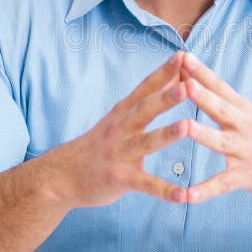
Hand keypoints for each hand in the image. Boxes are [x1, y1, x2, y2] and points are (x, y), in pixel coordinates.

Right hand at [50, 52, 191, 206]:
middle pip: (146, 109)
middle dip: (167, 97)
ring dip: (167, 134)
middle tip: (189, 85)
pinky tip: (183, 195)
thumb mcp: (119, 118)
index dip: (164, 71)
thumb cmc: (99, 143)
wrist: (62, 175)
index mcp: (124, 112)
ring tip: (187, 127)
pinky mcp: (119, 179)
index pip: (146, 87)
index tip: (184, 56)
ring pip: (146, 142)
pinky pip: (145, 185)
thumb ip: (145, 101)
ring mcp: (119, 153)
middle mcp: (121, 129)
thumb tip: (175, 77)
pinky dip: (164, 190)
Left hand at [180, 53, 251, 202]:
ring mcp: (246, 152)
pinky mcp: (247, 176)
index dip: (202, 72)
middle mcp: (245, 127)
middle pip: (220, 108)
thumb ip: (222, 101)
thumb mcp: (248, 115)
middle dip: (202, 95)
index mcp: (243, 110)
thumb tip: (194, 79)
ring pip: (221, 142)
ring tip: (185, 127)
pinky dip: (205, 190)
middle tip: (184, 82)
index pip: (220, 87)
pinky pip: (222, 184)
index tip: (182, 56)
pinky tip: (187, 196)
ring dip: (203, 134)